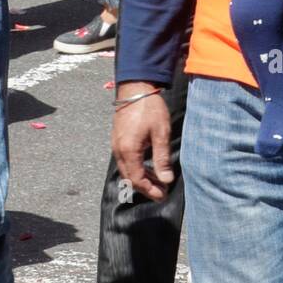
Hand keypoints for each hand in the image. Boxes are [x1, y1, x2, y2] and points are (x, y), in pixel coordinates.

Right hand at [112, 84, 173, 201]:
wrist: (135, 87)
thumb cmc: (149, 108)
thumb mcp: (161, 133)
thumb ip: (162, 158)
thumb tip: (166, 180)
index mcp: (129, 150)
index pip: (137, 179)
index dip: (150, 190)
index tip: (163, 195)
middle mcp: (119, 150)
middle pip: (129, 178)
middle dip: (145, 188)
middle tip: (161, 192)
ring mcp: (116, 144)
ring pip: (126, 170)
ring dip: (141, 178)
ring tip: (157, 182)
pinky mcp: (118, 139)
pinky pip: (125, 161)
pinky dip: (136, 168)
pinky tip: (148, 167)